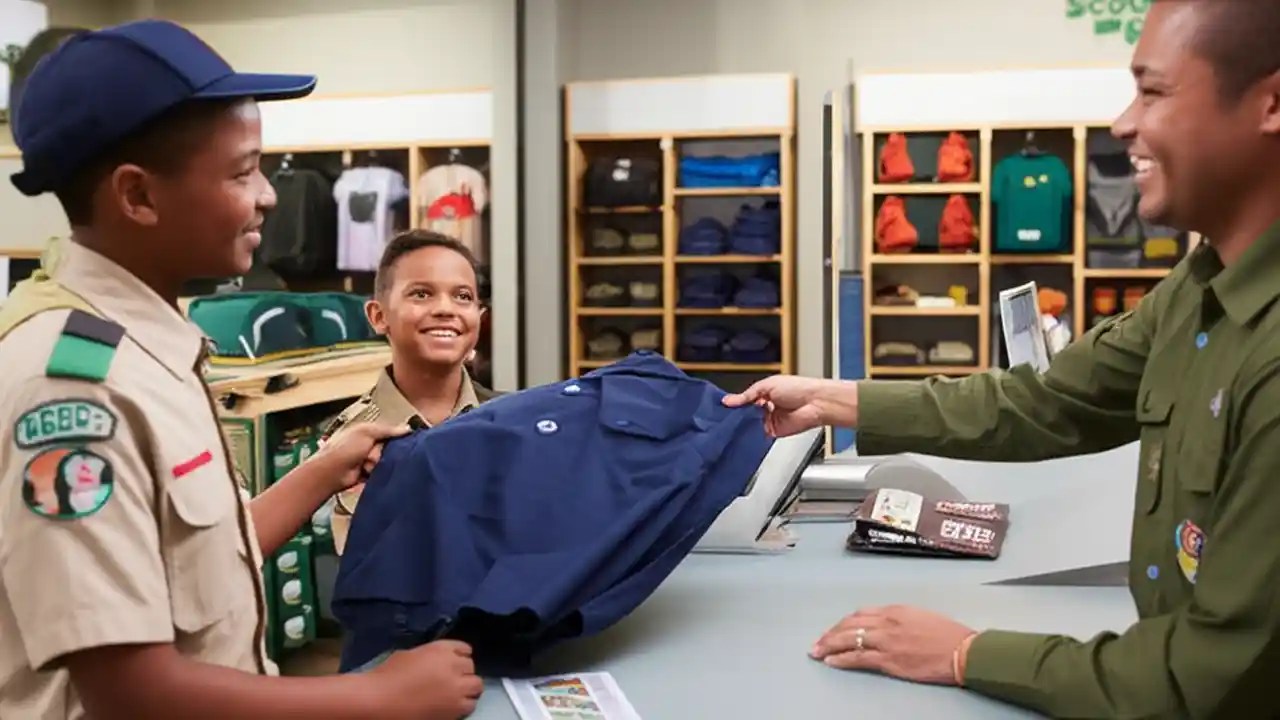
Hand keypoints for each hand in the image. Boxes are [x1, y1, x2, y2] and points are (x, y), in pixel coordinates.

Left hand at [313, 422, 409, 492]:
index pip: (388, 432)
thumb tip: (407, 428)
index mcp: (366, 431)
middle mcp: (367, 444)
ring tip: (367, 465)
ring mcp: (366, 459)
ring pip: (385, 461)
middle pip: (388, 448)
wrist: (333, 472)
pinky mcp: (367, 474)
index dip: (395, 436)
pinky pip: (380, 472)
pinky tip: (369, 472)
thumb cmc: (345, 448)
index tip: (404, 440)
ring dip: (377, 463)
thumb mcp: (368, 432)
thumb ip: (388, 430)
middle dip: (383, 452)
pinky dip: (377, 473)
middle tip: (373, 454)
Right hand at [367, 640, 482, 718]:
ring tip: (455, 694)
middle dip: (463, 672)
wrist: (379, 701)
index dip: (459, 656)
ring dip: (468, 688)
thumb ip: (430, 655)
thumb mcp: (410, 654)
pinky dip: (464, 705)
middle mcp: (454, 666)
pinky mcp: (454, 709)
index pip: (465, 649)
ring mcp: (456, 688)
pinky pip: (470, 705)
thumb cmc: (387, 675)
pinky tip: (452, 706)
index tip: (453, 663)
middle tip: (451, 680)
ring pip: (477, 686)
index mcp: (441, 649)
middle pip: (471, 667)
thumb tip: (437, 662)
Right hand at [721, 375, 849, 436]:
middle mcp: (767, 407)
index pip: (746, 399)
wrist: (815, 403)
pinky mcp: (773, 433)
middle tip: (727, 415)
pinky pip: (758, 434)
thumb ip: (747, 394)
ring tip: (736, 421)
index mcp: (766, 393)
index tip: (724, 405)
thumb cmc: (799, 388)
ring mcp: (770, 421)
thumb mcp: (767, 385)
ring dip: (744, 424)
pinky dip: (751, 433)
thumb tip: (729, 400)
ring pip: (750, 424)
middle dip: (738, 414)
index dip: (736, 402)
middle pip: (746, 413)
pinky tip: (745, 430)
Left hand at [810, 605, 976, 685]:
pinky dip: (841, 659)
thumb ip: (899, 620)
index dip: (844, 622)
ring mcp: (886, 640)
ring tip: (817, 651)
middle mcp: (887, 622)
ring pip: (848, 639)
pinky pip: (858, 657)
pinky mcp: (889, 659)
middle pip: (850, 624)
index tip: (835, 629)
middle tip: (818, 641)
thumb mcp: (921, 617)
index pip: (860, 614)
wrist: (963, 651)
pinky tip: (831, 661)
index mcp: (895, 610)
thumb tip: (885, 627)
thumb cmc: (949, 636)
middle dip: (831, 632)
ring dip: (829, 645)